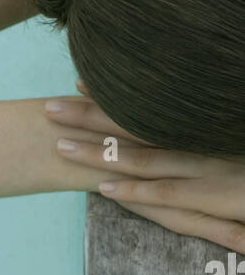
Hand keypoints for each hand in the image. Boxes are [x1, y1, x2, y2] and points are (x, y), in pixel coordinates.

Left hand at [45, 85, 244, 254]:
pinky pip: (168, 193)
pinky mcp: (216, 196)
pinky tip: (102, 187)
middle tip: (50, 104)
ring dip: (98, 150)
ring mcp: (207, 166)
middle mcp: (201, 138)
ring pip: (143, 156)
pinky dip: (134, 190)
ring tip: (58, 143)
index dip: (113, 93)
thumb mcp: (225, 134)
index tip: (81, 78)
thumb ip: (203, 126)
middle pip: (136, 123)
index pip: (149, 103)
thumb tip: (181, 118)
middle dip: (91, 114)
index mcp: (201, 120)